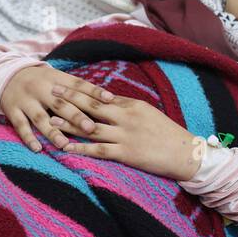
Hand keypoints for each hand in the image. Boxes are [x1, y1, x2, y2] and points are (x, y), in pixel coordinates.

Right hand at [0, 64, 114, 152]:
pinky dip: (29, 138)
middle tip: (90, 128)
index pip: (78, 85)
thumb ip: (80, 89)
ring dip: (53, 131)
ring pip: (40, 117)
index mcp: (56, 79)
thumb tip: (112, 99)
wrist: (7, 75)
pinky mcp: (13, 111)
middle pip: (60, 103)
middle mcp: (41, 89)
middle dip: (76, 116)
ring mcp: (26, 100)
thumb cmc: (43, 82)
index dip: (94, 92)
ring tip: (64, 144)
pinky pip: (20, 126)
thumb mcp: (59, 79)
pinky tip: (38, 149)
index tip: (110, 99)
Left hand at [46, 84, 206, 179]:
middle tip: (51, 93)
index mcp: (132, 106)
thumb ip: (128, 107)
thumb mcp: (149, 113)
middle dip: (70, 99)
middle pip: (92, 106)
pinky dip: (81, 149)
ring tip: (51, 119)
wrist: (186, 153)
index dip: (80, 90)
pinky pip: (99, 150)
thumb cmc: (168, 134)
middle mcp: (126, 117)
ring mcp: (125, 135)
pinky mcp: (126, 153)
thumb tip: (108, 100)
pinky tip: (66, 148)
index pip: (101, 96)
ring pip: (91, 127)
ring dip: (70, 124)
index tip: (64, 83)